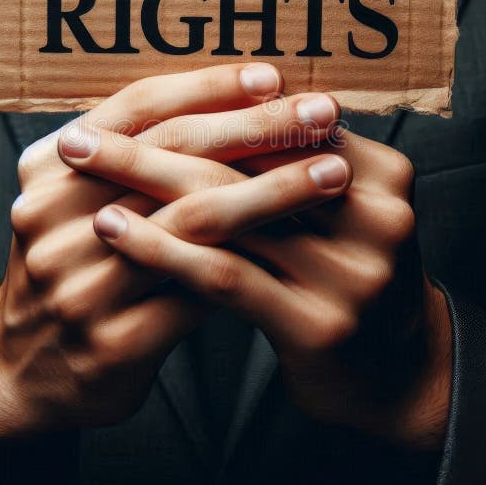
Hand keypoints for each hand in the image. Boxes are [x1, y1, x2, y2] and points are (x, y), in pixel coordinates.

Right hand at [0, 63, 339, 437]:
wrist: (25, 368)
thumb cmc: (75, 265)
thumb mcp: (79, 198)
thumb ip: (134, 156)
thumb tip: (236, 108)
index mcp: (47, 170)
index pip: (137, 109)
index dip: (208, 88)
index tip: (271, 77)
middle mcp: (54, 220)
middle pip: (170, 156)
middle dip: (255, 129)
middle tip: (321, 113)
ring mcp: (81, 284)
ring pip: (193, 223)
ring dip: (273, 192)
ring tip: (332, 172)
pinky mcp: (114, 343)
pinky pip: (197, 291)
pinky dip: (254, 258)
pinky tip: (304, 242)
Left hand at [80, 99, 451, 449]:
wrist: (401, 378)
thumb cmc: (346, 277)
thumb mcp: (338, 211)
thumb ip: (291, 165)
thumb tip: (213, 108)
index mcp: (384, 174)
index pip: (276, 126)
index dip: (200, 113)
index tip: (133, 106)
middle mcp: (378, 216)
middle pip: (247, 162)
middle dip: (156, 141)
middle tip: (84, 133)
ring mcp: (352, 274)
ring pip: (230, 213)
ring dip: (145, 185)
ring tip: (86, 171)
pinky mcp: (318, 325)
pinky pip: (225, 275)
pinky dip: (163, 249)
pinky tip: (117, 232)